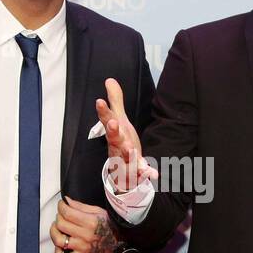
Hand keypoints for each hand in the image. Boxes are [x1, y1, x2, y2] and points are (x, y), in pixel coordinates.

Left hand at [52, 197, 120, 252]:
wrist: (120, 242)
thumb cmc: (110, 225)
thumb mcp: (98, 211)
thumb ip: (80, 206)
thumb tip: (66, 201)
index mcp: (90, 222)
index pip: (67, 213)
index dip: (61, 206)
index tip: (61, 205)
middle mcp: (86, 235)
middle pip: (61, 225)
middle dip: (58, 217)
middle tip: (61, 215)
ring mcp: (83, 247)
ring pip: (59, 240)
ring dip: (54, 232)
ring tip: (57, 228)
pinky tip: (59, 247)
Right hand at [96, 77, 155, 193]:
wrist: (120, 172)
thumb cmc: (120, 142)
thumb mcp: (118, 120)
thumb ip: (115, 101)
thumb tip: (109, 80)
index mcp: (114, 133)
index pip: (107, 120)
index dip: (103, 111)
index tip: (99, 101)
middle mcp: (117, 146)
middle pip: (113, 138)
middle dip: (112, 131)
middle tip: (113, 122)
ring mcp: (125, 159)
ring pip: (124, 157)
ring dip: (127, 153)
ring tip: (130, 149)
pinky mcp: (135, 170)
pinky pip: (139, 172)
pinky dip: (145, 173)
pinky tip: (152, 173)